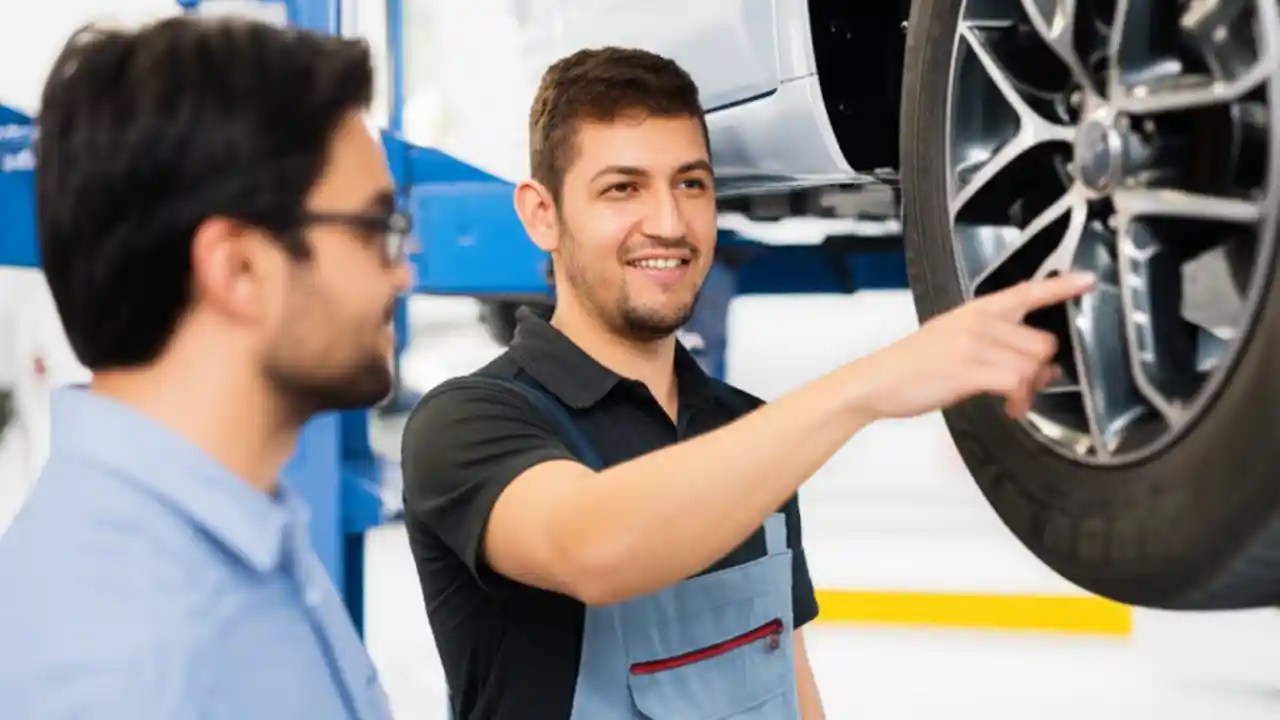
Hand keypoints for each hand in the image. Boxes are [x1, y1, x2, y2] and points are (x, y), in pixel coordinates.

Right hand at [852, 272, 1096, 419]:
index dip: (1061, 286)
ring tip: (1014, 401)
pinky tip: (1009, 408)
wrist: (876, 381)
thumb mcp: (951, 341)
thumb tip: (1041, 368)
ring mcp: (973, 344)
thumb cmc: (912, 365)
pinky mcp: (968, 369)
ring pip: (1031, 364)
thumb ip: (996, 347)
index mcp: (975, 310)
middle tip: (1027, 386)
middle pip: (1040, 341)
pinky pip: (1016, 382)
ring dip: (1029, 389)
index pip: (1026, 291)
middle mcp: (978, 322)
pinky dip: (1019, 401)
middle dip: (1040, 368)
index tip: (1088, 280)